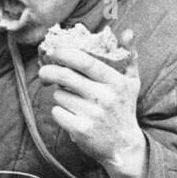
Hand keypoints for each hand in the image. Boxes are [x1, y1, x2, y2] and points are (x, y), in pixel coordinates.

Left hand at [39, 29, 147, 177]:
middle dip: (49, 71)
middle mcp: (104, 97)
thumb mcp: (132, 82)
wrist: (124, 146)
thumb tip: (127, 31)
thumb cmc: (124, 109)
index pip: (85, 61)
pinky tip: (72, 115)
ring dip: (60, 95)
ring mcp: (92, 114)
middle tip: (44, 72)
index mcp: (115, 82)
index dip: (65, 54)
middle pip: (65, 76)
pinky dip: (60, 112)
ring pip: (60, 95)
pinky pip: (57, 112)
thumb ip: (129, 55)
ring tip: (73, 101)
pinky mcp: (80, 130)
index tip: (54, 52)